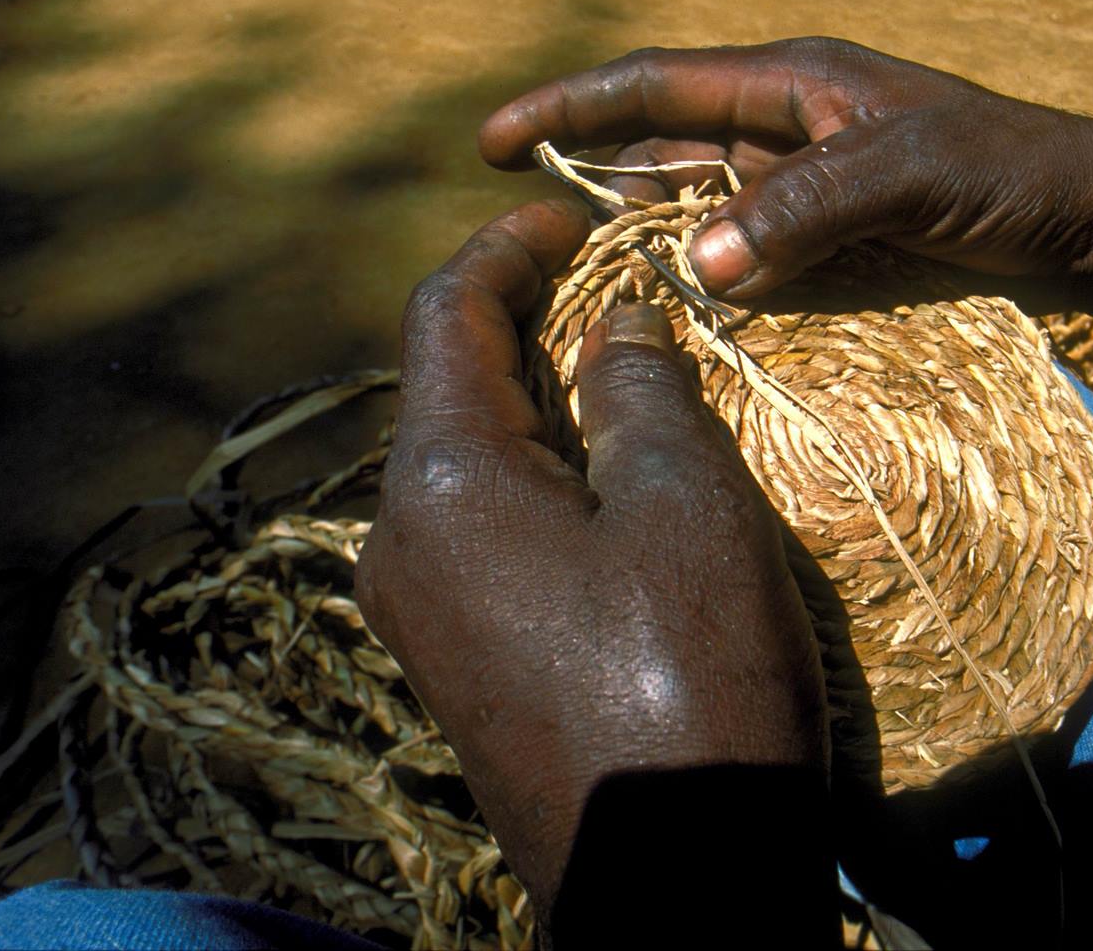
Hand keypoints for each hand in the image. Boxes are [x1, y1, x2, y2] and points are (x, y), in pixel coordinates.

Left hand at [353, 199, 834, 938]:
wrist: (675, 874)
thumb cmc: (692, 673)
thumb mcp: (686, 504)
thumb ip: (639, 390)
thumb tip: (614, 325)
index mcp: (440, 480)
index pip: (445, 317)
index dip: (507, 250)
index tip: (571, 218)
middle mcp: (400, 539)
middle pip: (448, 389)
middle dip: (523, 327)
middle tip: (615, 292)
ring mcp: (419, 612)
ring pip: (465, 464)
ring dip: (533, 407)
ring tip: (622, 379)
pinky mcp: (454, 663)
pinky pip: (478, 533)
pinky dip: (533, 480)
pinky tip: (603, 485)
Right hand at [478, 36, 1092, 307]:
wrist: (1085, 218)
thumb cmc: (1004, 171)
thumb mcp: (907, 173)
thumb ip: (801, 209)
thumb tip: (695, 265)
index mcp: (792, 84)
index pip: (656, 86)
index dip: (570, 108)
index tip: (492, 142)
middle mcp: (785, 131)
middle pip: (665, 158)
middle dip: (604, 199)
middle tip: (547, 261)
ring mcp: (806, 192)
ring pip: (701, 217)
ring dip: (655, 252)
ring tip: (601, 301)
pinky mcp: (830, 244)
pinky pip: (748, 261)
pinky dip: (713, 286)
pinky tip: (685, 322)